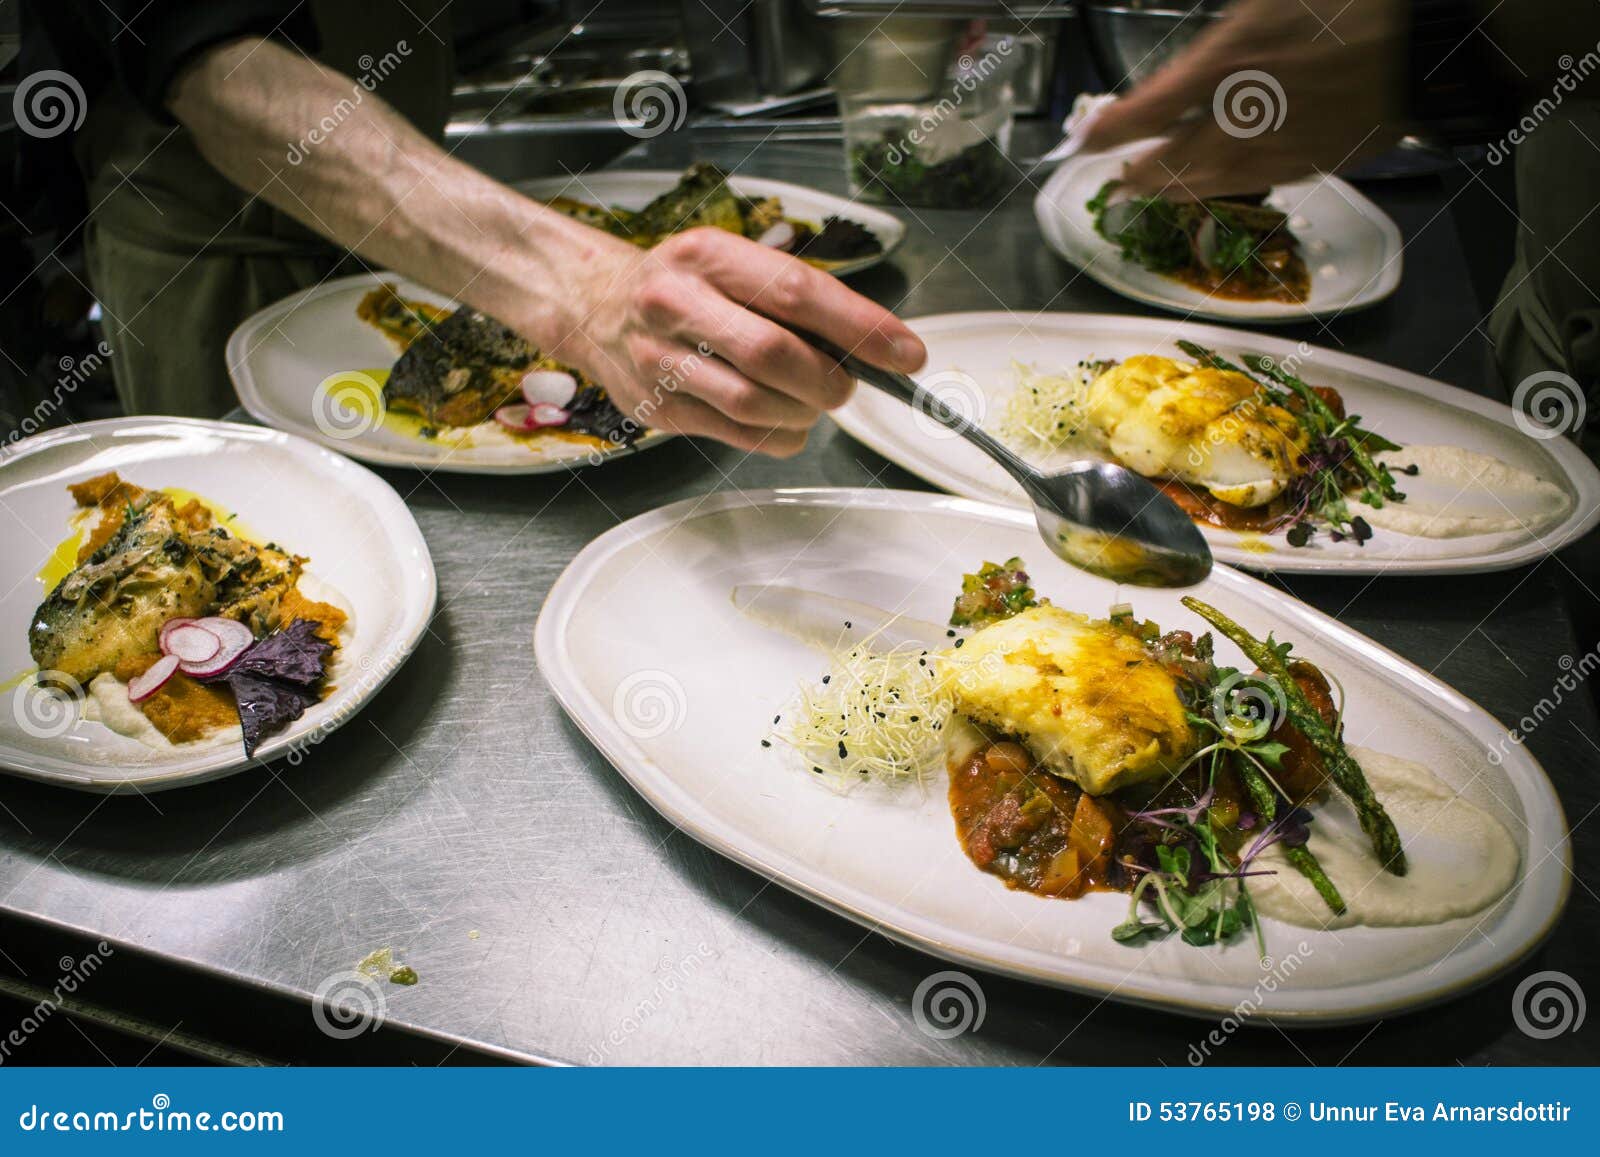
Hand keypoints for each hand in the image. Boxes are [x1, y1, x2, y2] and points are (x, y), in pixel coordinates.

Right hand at [547, 226, 925, 456]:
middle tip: (847, 386)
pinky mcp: (658, 409)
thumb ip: (794, 299)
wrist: (593, 304)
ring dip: (804, 412)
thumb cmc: (682, 284)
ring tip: (812, 401)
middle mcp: (677, 305)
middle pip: (775, 355)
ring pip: (756, 404)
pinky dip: (779, 436)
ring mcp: (662, 361)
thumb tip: (873, 346)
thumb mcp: (731, 263)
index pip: (799, 292)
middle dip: (829, 380)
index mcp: (708, 256)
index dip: (862, 327)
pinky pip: (739, 437)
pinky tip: (784, 421)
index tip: (905, 353)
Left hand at [1079, 0, 1405, 199]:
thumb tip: (1183, 72)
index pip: (1147, 110)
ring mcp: (1273, 146)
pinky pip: (1245, 185)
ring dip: (1168, 188)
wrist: (1421, 43)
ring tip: (1145, 189)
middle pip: (1169, 159)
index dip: (1108, 130)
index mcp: (1227, 63)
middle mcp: (1241, 116)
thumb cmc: (1346, 7)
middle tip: (1113, 180)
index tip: (1083, 140)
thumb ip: (1216, 44)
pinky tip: (1202, 190)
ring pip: (1204, 182)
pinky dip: (1214, 190)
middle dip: (1134, 173)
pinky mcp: (1306, 165)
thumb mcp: (1265, 5)